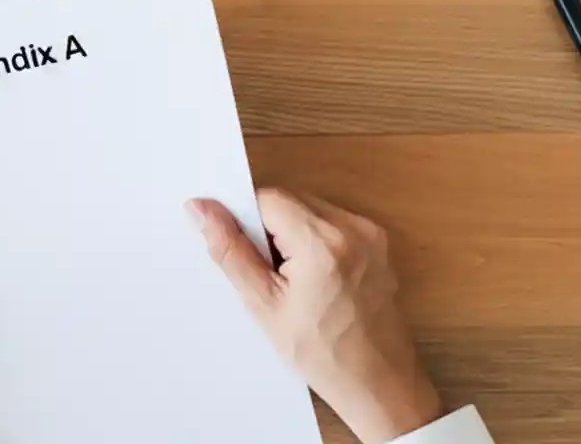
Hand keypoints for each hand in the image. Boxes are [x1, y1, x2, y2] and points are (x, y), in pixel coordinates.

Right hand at [187, 189, 440, 443]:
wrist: (379, 382)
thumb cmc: (323, 354)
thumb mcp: (264, 305)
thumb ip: (230, 250)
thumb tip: (201, 208)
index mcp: (322, 242)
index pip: (268, 198)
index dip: (246, 219)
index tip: (243, 251)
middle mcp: (352, 228)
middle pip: (291, 200)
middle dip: (271, 228)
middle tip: (270, 275)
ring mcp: (371, 233)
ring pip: (312, 210)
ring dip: (294, 233)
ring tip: (295, 281)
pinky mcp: (379, 242)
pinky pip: (335, 223)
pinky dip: (318, 241)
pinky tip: (318, 279)